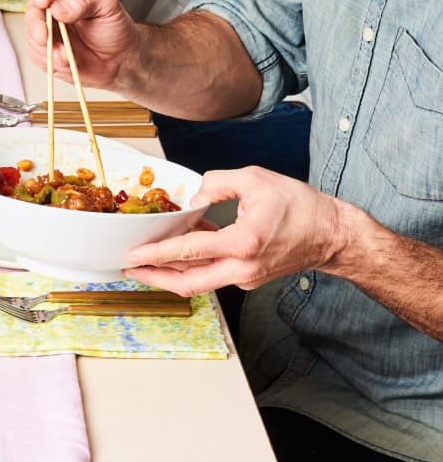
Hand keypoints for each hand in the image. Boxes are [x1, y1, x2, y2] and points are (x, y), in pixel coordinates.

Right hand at [24, 0, 141, 89]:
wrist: (120, 59)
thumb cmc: (115, 27)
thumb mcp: (107, 5)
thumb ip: (84, 1)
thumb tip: (58, 8)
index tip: (45, 1)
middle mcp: (51, 9)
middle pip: (32, 10)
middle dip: (36, 25)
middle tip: (45, 36)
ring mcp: (47, 31)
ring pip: (31, 35)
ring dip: (46, 48)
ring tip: (66, 55)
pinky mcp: (46, 51)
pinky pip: (37, 55)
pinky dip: (50, 60)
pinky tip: (65, 61)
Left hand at [123, 167, 352, 294]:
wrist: (332, 235)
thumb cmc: (300, 206)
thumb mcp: (255, 179)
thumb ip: (216, 183)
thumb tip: (192, 198)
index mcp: (244, 242)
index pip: (189, 252)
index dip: (156, 254)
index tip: (132, 256)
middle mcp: (243, 266)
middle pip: (188, 282)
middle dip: (153, 278)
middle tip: (127, 270)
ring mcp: (246, 276)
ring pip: (199, 281)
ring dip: (170, 273)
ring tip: (144, 262)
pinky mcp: (248, 277)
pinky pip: (213, 273)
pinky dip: (193, 264)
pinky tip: (179, 249)